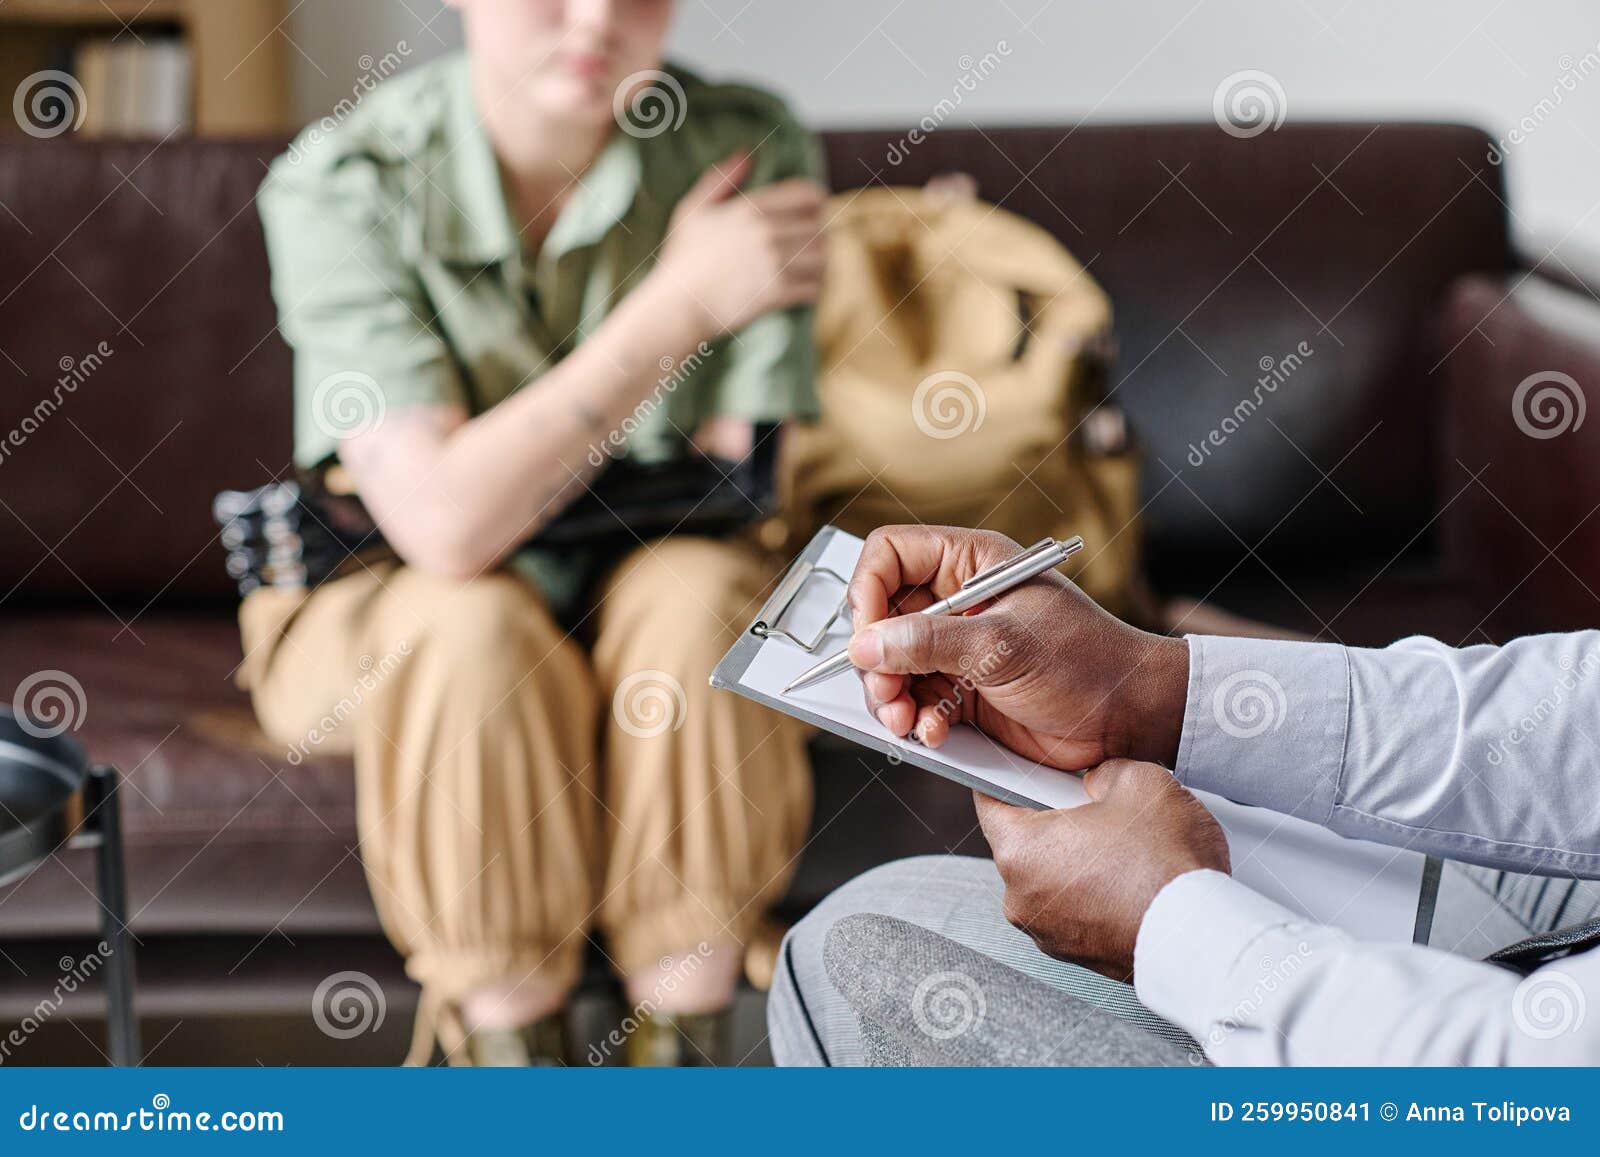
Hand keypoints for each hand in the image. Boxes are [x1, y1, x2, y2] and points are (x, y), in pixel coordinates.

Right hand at [653, 152, 826, 338]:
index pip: (810, 194)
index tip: (812, 216)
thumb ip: (720, 179)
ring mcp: (772, 263)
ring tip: (809, 271)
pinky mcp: (776, 293)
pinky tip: (803, 292)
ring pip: (823, 258)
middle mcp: (765, 231)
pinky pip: (815, 288)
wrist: (676, 307)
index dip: (817, 204)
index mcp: (750, 208)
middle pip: (821, 227)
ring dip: (820, 265)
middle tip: (809, 250)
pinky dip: (814, 291)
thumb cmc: (682, 260)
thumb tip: (746, 154)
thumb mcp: (693, 210)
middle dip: (819, 238)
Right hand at [846, 525, 1188, 770]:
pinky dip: (915, 720)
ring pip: (891, 665)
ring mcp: (957, 649)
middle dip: (875, 657)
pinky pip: (914, 701)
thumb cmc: (1087, 662)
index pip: (891, 555)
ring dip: (889, 696)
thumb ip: (931, 642)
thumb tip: (866, 644)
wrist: (1129, 721)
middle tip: (885, 690)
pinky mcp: (961, 693)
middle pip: (881, 616)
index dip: (868, 590)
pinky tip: (934, 732)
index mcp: (972, 565)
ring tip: (904, 720)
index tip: (866, 634)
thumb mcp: (1005, 645)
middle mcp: (958, 602)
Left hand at [975, 760, 1230, 978]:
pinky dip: (1096, 895)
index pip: (990, 801)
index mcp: (1019, 850)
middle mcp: (1021, 899)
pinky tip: (1132, 881)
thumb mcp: (1138, 780)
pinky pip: (1077, 911)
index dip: (1008, 778)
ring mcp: (1049, 933)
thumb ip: (1102, 772)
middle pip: (1026, 843)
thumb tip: (1098, 781)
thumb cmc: (1168, 865)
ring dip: (1079, 862)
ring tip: (1126, 850)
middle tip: (1098, 810)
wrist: (1204, 936)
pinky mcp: (1079, 955)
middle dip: (1058, 823)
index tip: (1020, 771)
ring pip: (1052, 879)